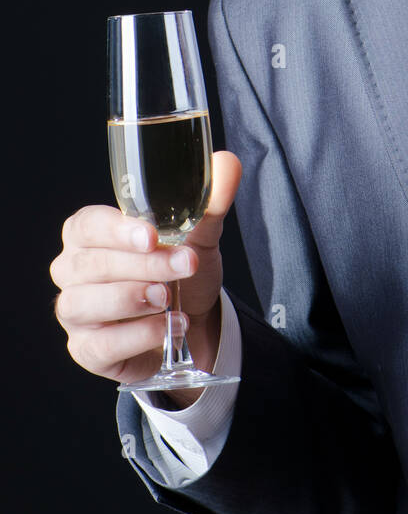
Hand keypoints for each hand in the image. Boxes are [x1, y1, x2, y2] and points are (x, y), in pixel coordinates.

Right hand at [50, 150, 241, 402]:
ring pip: (83, 304)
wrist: (195, 322)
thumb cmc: (182, 271)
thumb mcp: (200, 236)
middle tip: (183, 266)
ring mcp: (75, 312)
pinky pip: (99, 345)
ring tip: (169, 298)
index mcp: (89, 234)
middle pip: (88, 265)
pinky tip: (167, 327)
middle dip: (140, 266)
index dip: (115, 230)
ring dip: (132, 299)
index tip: (151, 236)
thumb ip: (211, 202)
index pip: (86, 225)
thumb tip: (228, 162)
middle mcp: (72, 271)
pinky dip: (137, 336)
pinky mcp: (87, 350)